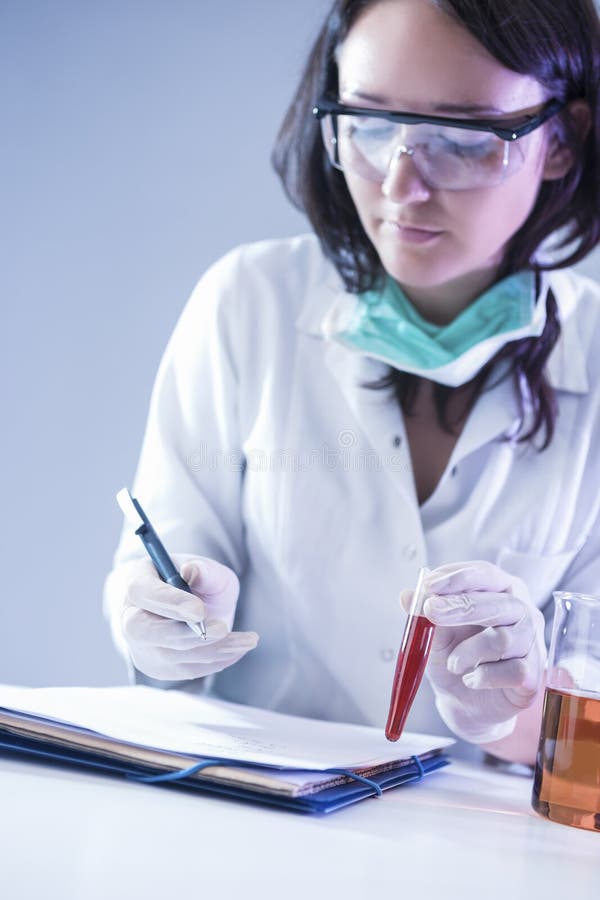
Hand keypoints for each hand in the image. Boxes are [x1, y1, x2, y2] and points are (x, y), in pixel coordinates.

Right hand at [118, 554, 258, 680]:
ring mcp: (141, 647)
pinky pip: (186, 670)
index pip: (143, 593)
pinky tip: (238, 649)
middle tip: (222, 628)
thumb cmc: (193, 582)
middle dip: (187, 635)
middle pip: (147, 632)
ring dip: (212, 650)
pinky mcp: (158, 668)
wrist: (186, 605)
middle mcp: (130, 618)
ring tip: (247, 640)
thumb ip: (202, 570)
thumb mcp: (204, 568)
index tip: (199, 611)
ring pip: (172, 656)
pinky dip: (215, 661)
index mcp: (136, 583)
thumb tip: (193, 571)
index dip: (169, 603)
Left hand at [401, 560, 546, 743]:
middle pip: (499, 603)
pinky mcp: (533, 675)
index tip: (429, 584)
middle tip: (431, 611)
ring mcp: (532, 643)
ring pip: (503, 639)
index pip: (486, 574)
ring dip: (468, 651)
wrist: (464, 701)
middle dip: (461, 607)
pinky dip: (484, 676)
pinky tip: (470, 679)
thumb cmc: (454, 655)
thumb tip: (407, 595)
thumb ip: (424, 613)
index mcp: (501, 590)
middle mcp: (523, 612)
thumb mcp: (434, 633)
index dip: (458, 578)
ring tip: (451, 664)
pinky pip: (513, 671)